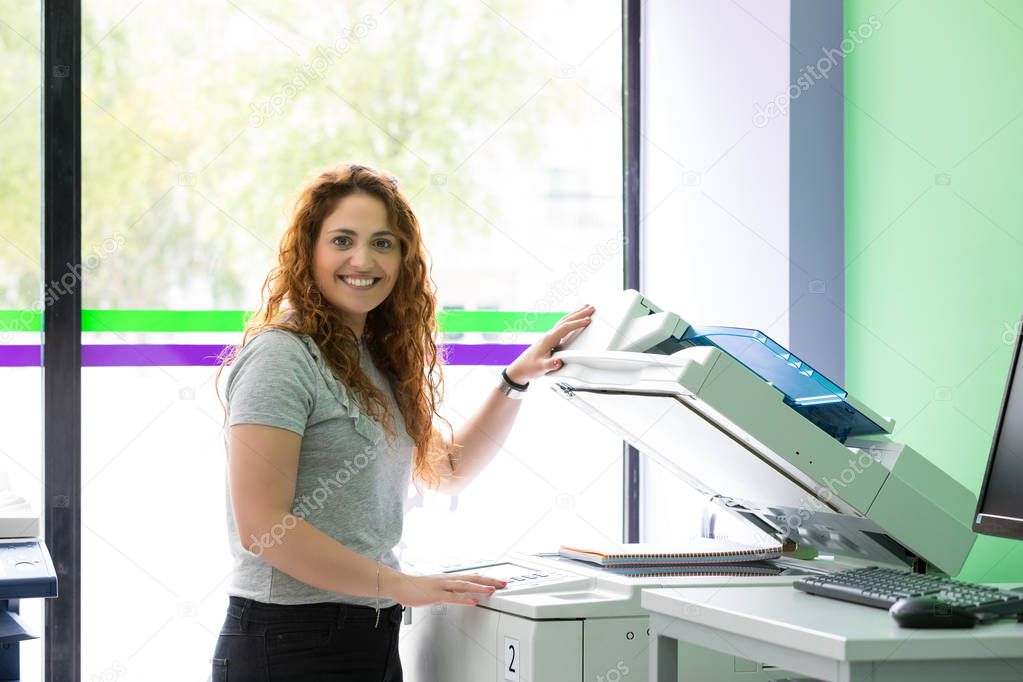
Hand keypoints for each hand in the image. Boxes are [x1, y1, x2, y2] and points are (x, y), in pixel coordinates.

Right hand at [388, 572, 507, 606]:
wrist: (400, 585)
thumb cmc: (416, 587)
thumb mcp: (436, 589)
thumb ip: (448, 592)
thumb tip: (457, 596)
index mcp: (449, 578)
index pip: (472, 577)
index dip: (486, 578)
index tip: (498, 581)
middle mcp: (448, 580)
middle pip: (473, 578)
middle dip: (489, 581)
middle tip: (504, 583)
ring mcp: (442, 586)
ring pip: (464, 586)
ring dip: (479, 588)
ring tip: (492, 590)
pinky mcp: (435, 595)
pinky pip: (452, 597)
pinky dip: (464, 599)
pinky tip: (473, 602)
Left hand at [505, 304, 594, 384]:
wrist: (521, 368)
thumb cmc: (530, 367)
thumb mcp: (541, 368)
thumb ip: (550, 365)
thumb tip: (558, 362)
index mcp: (548, 339)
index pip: (565, 328)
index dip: (577, 323)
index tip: (588, 320)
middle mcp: (549, 334)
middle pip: (566, 320)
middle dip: (579, 313)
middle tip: (591, 308)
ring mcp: (550, 336)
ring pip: (564, 321)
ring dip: (576, 314)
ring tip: (586, 309)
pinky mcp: (551, 339)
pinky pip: (563, 325)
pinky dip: (571, 320)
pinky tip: (575, 320)